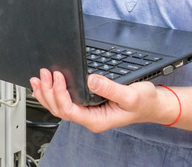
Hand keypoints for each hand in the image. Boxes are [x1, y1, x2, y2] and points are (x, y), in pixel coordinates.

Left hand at [29, 69, 174, 131]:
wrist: (153, 104)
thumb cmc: (144, 103)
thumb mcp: (130, 95)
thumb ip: (110, 88)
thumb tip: (91, 80)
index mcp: (96, 119)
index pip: (69, 110)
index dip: (60, 93)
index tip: (59, 76)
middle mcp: (89, 117)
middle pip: (59, 109)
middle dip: (48, 91)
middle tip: (44, 73)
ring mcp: (87, 111)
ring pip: (59, 106)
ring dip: (46, 92)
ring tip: (39, 78)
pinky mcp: (87, 104)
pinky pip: (65, 101)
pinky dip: (53, 92)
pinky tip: (47, 83)